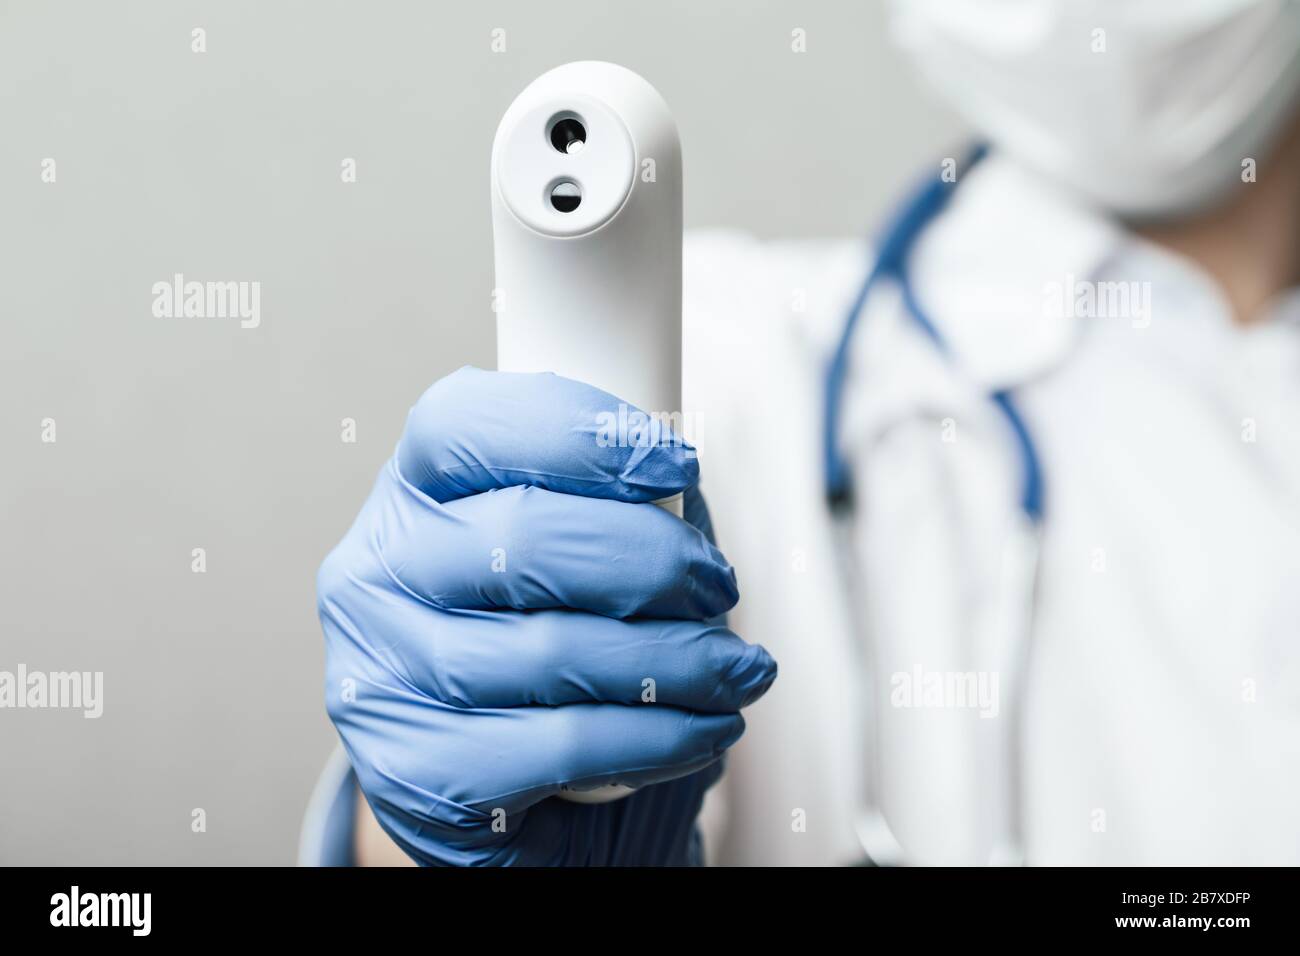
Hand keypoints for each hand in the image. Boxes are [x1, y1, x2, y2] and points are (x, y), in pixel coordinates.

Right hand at [317, 367, 775, 864]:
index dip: (577, 434)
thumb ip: (615, 512)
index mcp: (407, 495)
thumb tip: (685, 505)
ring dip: (678, 661)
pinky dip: (658, 737)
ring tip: (739, 670)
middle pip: (520, 537)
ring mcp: (383, 679)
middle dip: (652, 560)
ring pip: (553, 651)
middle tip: (720, 585)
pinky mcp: (417, 775)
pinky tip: (704, 730)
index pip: (462, 426)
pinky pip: (564, 745)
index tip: (679, 467)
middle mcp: (373, 576)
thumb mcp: (574, 557)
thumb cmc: (549, 651)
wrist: (505, 797)